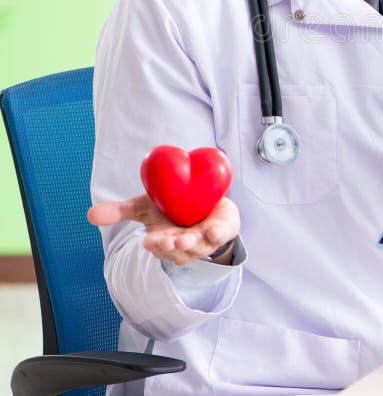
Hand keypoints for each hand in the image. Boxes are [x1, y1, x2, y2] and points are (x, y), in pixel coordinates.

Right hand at [87, 194, 240, 265]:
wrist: (206, 203)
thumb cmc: (172, 208)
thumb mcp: (144, 207)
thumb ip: (120, 211)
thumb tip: (89, 214)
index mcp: (164, 239)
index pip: (158, 246)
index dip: (155, 245)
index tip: (150, 241)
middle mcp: (183, 244)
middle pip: (177, 251)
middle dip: (172, 248)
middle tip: (168, 242)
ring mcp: (203, 240)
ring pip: (197, 247)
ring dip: (192, 244)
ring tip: (186, 240)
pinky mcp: (221, 231)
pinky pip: (221, 235)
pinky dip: (218, 235)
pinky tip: (214, 232)